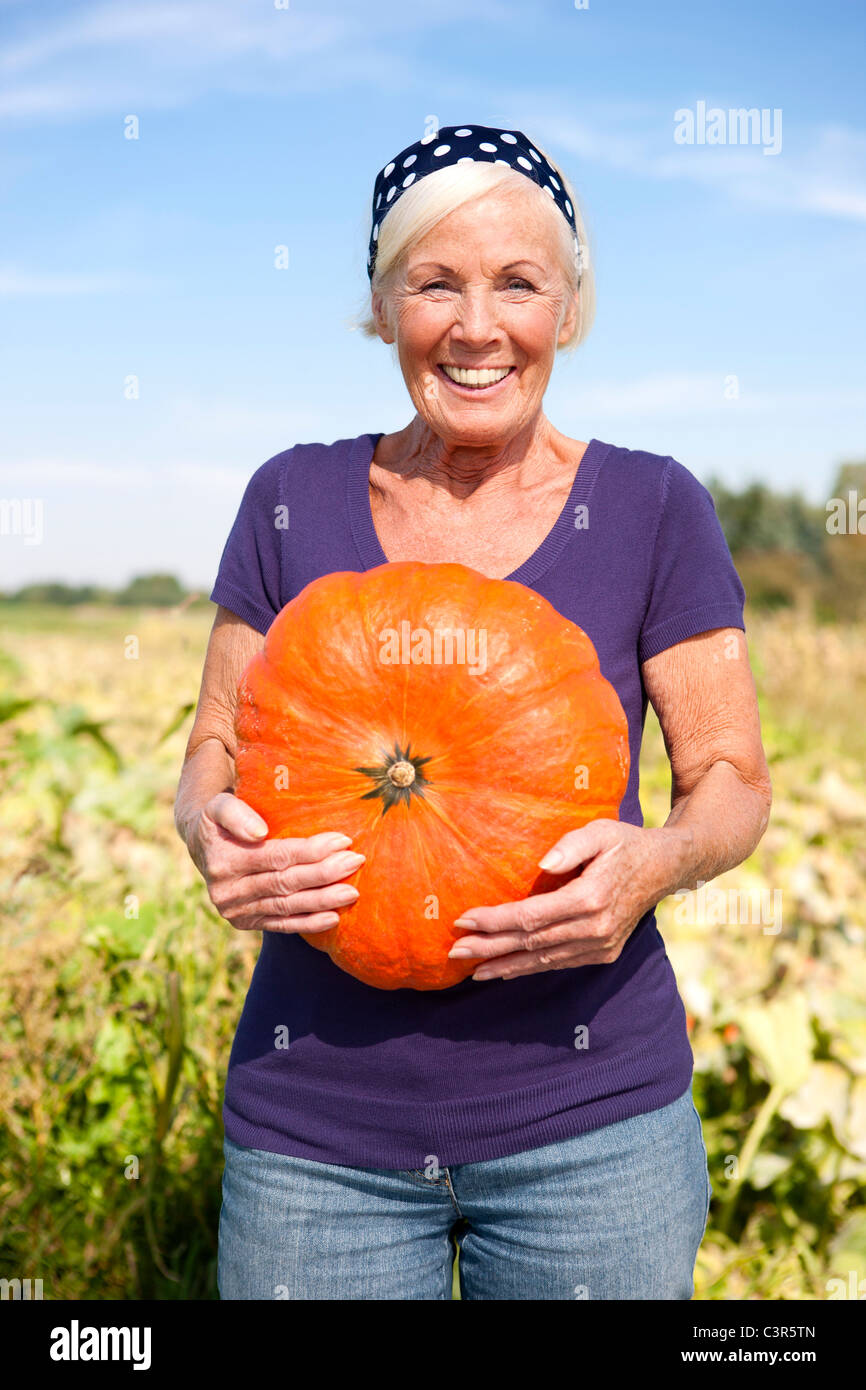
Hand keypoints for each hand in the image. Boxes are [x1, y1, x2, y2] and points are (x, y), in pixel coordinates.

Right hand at [187, 791, 364, 933]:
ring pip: (287, 906)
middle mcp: (229, 892)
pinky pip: (282, 925)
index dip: (311, 850)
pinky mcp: (247, 923)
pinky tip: (333, 918)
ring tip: (352, 892)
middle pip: (285, 883)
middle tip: (355, 862)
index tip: (343, 841)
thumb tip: (259, 832)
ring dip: (322, 900)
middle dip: (324, 874)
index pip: (276, 857)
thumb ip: (235, 814)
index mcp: (224, 862)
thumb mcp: (218, 807)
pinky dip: (309, 923)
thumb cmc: (221, 822)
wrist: (204, 847)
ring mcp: (238, 912)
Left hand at [447, 820, 686, 980]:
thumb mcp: (601, 831)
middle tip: (455, 950)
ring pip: (543, 960)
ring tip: (472, 969)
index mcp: (590, 898)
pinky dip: (530, 967)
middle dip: (490, 948)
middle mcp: (595, 929)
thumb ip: (572, 845)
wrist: (665, 868)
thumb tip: (543, 863)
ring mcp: (601, 945)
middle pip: (531, 943)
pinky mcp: (604, 953)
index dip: (495, 921)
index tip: (464, 920)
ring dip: (505, 965)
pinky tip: (506, 969)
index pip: (531, 916)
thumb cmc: (626, 843)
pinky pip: (559, 963)